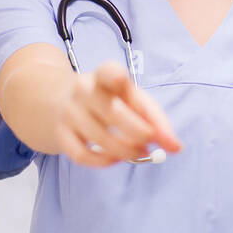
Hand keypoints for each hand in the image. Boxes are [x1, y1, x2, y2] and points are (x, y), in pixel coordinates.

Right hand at [59, 61, 182, 166]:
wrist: (57, 99)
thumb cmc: (106, 98)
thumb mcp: (130, 98)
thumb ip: (155, 118)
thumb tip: (175, 147)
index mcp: (105, 75)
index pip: (108, 71)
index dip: (115, 76)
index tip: (120, 80)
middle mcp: (84, 90)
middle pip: (113, 113)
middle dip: (139, 132)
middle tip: (151, 141)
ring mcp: (70, 112)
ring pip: (101, 139)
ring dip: (127, 151)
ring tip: (141, 152)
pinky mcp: (61, 134)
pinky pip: (83, 155)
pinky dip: (104, 161)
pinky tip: (116, 159)